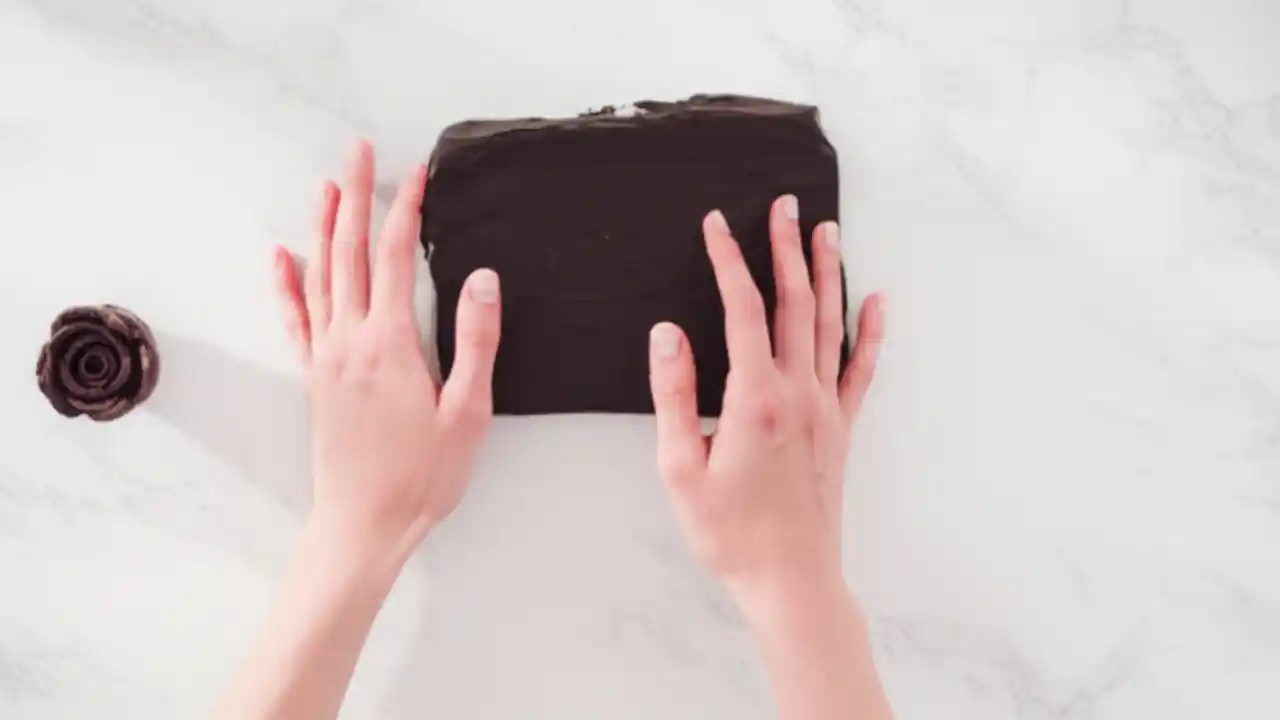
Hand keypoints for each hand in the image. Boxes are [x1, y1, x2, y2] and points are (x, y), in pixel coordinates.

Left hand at [273, 140, 501, 553]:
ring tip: (326, 187)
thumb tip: (481, 277)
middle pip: (350, 252)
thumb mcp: (468, 411)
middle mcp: (350, 341)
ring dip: (323, 228)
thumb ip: (475, 340)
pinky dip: (287, 283)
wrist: (364, 524)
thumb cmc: (423, 476)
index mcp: (391, 343)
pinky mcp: (315, 378)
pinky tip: (282, 258)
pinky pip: (295, 318)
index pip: (398, 257)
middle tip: (357, 152)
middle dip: (354, 197)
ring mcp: (325, 357)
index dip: (407, 208)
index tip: (417, 172)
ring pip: (319, 276)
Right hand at [647, 194, 883, 607]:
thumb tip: (667, 334)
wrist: (791, 579)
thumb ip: (674, 395)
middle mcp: (798, 393)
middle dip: (785, 249)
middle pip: (794, 302)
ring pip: (830, 324)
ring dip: (827, 274)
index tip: (717, 223)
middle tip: (784, 205)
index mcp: (755, 397)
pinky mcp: (841, 429)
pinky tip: (878, 300)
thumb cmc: (730, 532)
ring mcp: (826, 408)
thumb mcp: (680, 468)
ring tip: (825, 230)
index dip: (728, 260)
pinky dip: (871, 331)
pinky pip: (862, 369)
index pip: (742, 309)